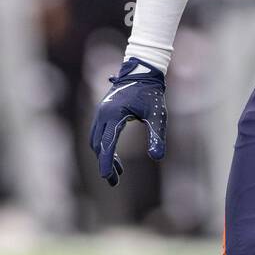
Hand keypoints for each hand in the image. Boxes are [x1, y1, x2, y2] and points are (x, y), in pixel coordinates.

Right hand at [89, 58, 166, 185]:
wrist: (142, 72)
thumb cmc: (151, 93)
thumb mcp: (158, 116)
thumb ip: (157, 136)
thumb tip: (157, 157)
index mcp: (114, 115)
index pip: (106, 144)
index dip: (106, 163)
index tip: (107, 178)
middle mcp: (103, 114)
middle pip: (97, 145)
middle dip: (105, 164)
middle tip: (114, 182)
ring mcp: (101, 113)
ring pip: (96, 141)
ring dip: (104, 157)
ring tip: (118, 174)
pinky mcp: (103, 113)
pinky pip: (99, 135)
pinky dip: (105, 148)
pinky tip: (117, 159)